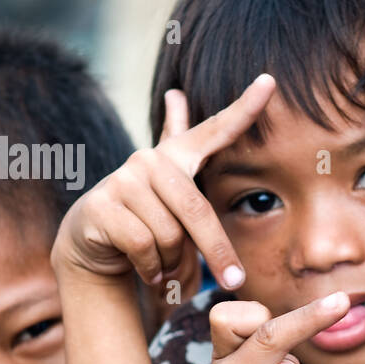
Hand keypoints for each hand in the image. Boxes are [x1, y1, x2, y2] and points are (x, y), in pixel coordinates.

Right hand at [52, 75, 277, 290]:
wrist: (93, 244)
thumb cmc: (148, 219)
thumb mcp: (172, 192)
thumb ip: (179, 144)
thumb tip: (175, 93)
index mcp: (177, 157)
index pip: (216, 130)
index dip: (245, 107)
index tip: (270, 81)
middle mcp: (149, 161)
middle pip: (197, 210)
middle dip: (218, 253)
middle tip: (233, 282)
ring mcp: (121, 181)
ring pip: (170, 235)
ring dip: (173, 263)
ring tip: (164, 264)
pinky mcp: (100, 208)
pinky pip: (145, 247)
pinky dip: (151, 268)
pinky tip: (146, 269)